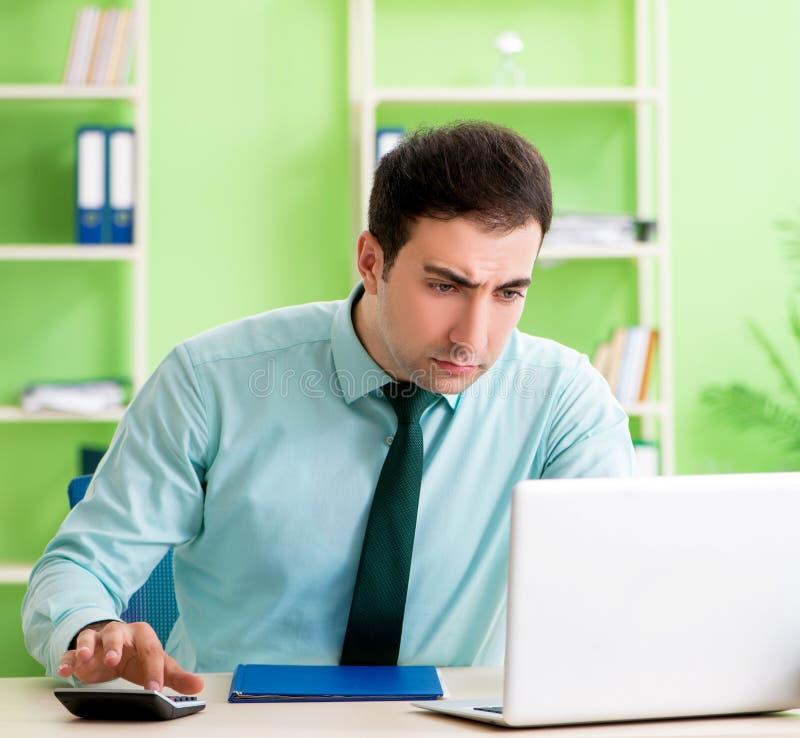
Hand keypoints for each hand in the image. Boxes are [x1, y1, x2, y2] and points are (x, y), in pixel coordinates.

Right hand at [57, 620, 203, 693]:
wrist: (114, 649)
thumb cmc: (138, 656)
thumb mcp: (157, 664)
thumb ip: (176, 676)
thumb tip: (198, 686)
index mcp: (142, 635)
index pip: (150, 650)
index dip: (154, 669)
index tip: (155, 688)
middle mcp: (119, 633)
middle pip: (116, 634)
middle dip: (114, 646)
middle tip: (113, 660)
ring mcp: (97, 640)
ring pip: (91, 637)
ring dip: (87, 647)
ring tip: (85, 658)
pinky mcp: (79, 651)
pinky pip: (70, 653)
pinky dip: (67, 660)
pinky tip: (65, 670)